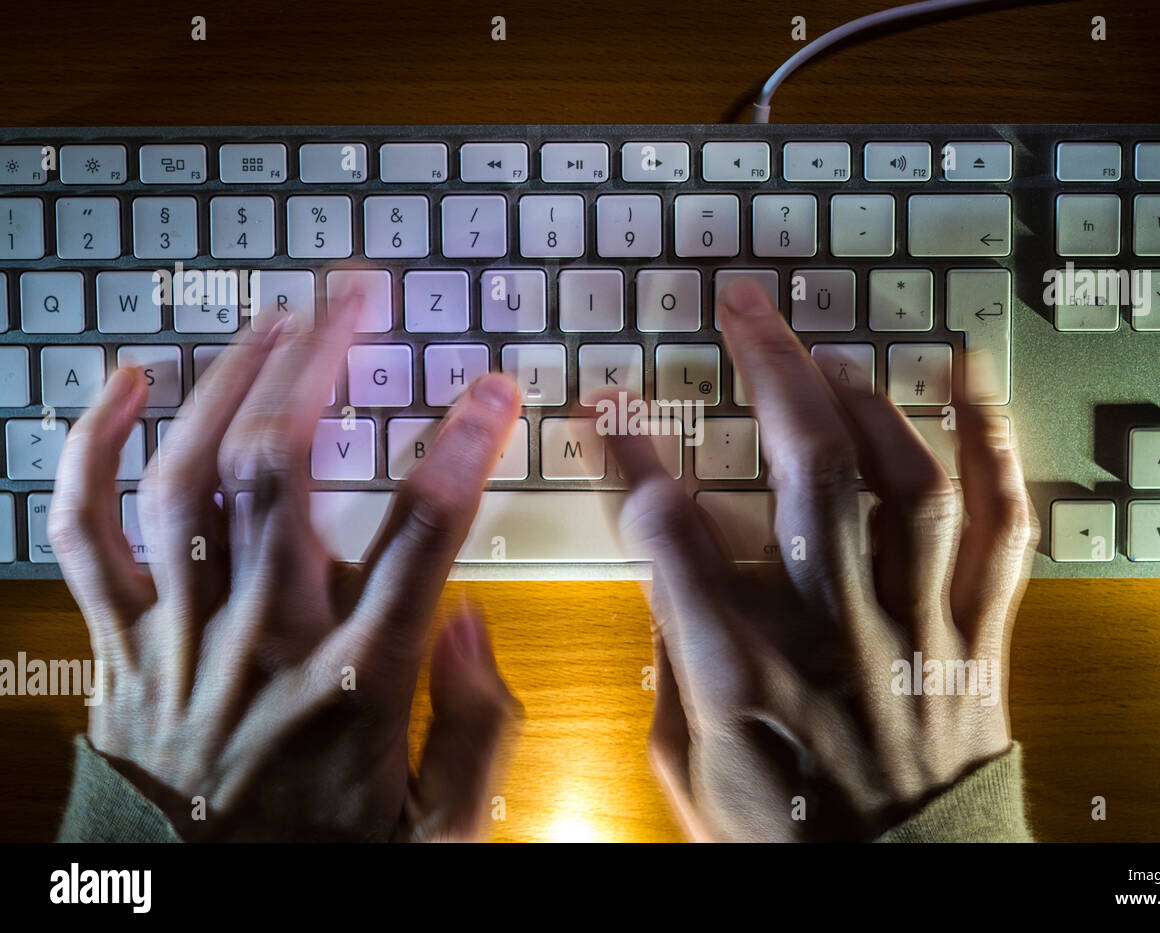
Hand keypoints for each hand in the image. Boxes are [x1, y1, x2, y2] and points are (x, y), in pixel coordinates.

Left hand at [50, 283, 521, 840]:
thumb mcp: (439, 822)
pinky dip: (95, 448)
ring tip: (274, 319)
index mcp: (358, 682)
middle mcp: (264, 641)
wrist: (195, 911)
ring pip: (191, 479)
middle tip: (356, 296)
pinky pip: (88, 531)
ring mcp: (182, 634)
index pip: (420, 534)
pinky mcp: (120, 639)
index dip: (462, 444)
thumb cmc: (321, 859)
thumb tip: (471, 615)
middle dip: (323, 364)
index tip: (492, 386)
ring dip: (231, 382)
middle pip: (285, 470)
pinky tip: (131, 381)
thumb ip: (482, 721)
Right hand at [604, 278, 1037, 841]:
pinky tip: (969, 376)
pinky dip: (992, 444)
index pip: (675, 540)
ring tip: (826, 349)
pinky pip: (1003, 528)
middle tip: (742, 308)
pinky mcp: (974, 633)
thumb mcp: (685, 762)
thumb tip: (665, 560)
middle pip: (810, 477)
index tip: (606, 406)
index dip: (632, 458)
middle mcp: (837, 637)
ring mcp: (916, 629)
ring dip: (865, 397)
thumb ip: (671, 654)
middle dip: (771, 372)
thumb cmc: (785, 833)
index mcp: (744, 680)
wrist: (905, 886)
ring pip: (906, 484)